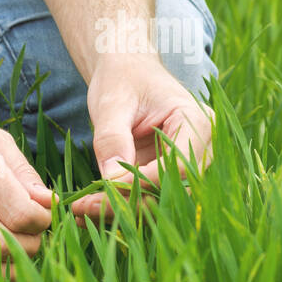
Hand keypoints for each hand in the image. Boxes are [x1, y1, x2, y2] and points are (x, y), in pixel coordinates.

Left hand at [73, 54, 213, 220]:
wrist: (126, 70)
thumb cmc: (123, 78)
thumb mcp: (112, 103)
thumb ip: (112, 138)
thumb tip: (110, 180)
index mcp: (196, 121)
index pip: (178, 165)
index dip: (143, 182)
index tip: (103, 189)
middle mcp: (201, 147)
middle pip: (171, 189)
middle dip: (127, 203)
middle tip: (83, 208)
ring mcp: (185, 163)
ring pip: (158, 199)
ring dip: (120, 210)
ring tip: (80, 211)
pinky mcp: (166, 174)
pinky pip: (147, 196)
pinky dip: (118, 204)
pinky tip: (89, 208)